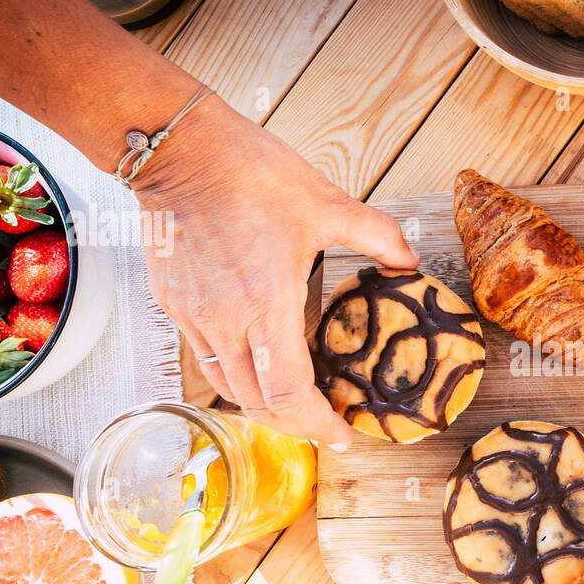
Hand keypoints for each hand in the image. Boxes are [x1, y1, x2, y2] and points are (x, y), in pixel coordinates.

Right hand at [135, 93, 416, 444]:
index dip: (318, 425)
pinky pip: (206, 358)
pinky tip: (258, 359)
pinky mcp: (173, 305)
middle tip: (327, 423)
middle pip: (258, 405)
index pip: (289, 395)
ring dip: (263, 405)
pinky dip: (237, 374)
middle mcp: (225, 324)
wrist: (179, 149)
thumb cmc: (250, 173)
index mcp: (266, 306)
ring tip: (295, 401)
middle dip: (296, 425)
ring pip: (228, 389)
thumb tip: (410, 262)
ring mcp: (194, 318)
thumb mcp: (327, 203)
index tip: (344, 434)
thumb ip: (378, 236)